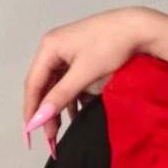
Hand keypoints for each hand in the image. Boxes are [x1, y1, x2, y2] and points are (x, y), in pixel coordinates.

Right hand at [22, 7, 167, 154]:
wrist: (138, 28)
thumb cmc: (110, 46)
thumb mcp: (84, 74)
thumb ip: (60, 96)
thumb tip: (38, 119)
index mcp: (48, 48)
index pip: (33, 84)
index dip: (30, 111)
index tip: (30, 135)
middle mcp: (52, 48)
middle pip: (42, 85)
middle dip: (44, 112)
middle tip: (50, 140)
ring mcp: (66, 51)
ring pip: (55, 85)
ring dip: (57, 107)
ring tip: (60, 131)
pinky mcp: (79, 55)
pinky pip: (68, 80)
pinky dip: (70, 97)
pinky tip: (75, 113)